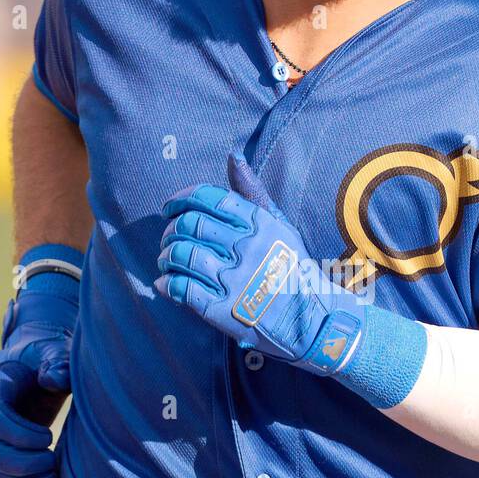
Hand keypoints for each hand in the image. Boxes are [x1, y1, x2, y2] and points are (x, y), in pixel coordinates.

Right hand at [0, 290, 76, 477]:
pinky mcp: (0, 448)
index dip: (20, 435)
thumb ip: (56, 362)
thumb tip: (53, 379)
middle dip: (22, 463)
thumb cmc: (47, 354)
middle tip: (53, 462)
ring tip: (52, 475)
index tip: (49, 438)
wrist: (37, 361)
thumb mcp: (54, 350)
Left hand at [155, 153, 365, 374]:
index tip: (169, 208)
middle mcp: (246, 248)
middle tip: (168, 238)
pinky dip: (167, 284)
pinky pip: (182, 289)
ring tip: (166, 260)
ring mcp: (234, 280)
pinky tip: (166, 284)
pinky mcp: (223, 310)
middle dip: (170, 230)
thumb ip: (253, 192)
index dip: (180, 199)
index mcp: (259, 224)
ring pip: (181, 255)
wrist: (312, 321)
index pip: (208, 198)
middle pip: (189, 225)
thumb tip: (232, 156)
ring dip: (166, 256)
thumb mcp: (280, 226)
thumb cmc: (294, 270)